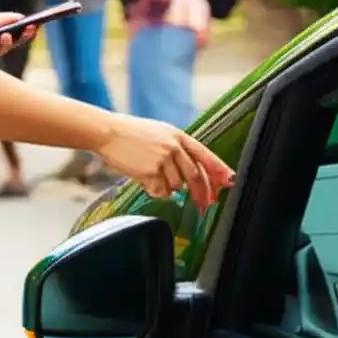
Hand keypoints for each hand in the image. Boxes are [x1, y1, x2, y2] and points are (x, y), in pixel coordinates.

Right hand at [94, 115, 235, 210]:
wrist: (108, 133)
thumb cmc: (131, 133)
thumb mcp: (159, 133)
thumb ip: (177, 149)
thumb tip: (190, 173)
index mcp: (178, 136)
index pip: (205, 155)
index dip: (219, 170)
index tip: (229, 182)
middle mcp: (174, 147)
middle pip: (195, 176)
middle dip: (201, 193)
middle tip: (204, 204)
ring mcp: (162, 160)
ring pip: (176, 186)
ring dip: (169, 188)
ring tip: (154, 177)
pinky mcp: (150, 172)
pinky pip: (161, 190)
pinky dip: (155, 190)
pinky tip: (145, 180)